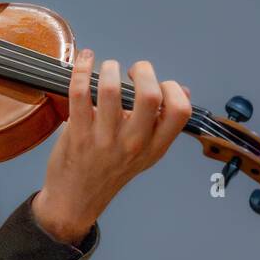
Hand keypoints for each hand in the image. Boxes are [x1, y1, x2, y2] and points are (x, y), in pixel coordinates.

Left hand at [32, 49, 192, 243]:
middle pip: (150, 96)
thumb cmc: (110, 172)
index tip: (160, 83)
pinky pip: (80, 93)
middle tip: (134, 70)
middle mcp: (134, 144)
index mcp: (155, 147)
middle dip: (144, 71)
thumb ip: (162, 124)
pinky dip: (81, 69)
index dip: (173, 88)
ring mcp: (105, 139)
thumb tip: (183, 91)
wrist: (76, 200)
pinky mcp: (78, 133)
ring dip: (110, 68)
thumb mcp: (145, 154)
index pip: (180, 111)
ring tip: (108, 67)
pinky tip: (84, 59)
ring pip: (111, 90)